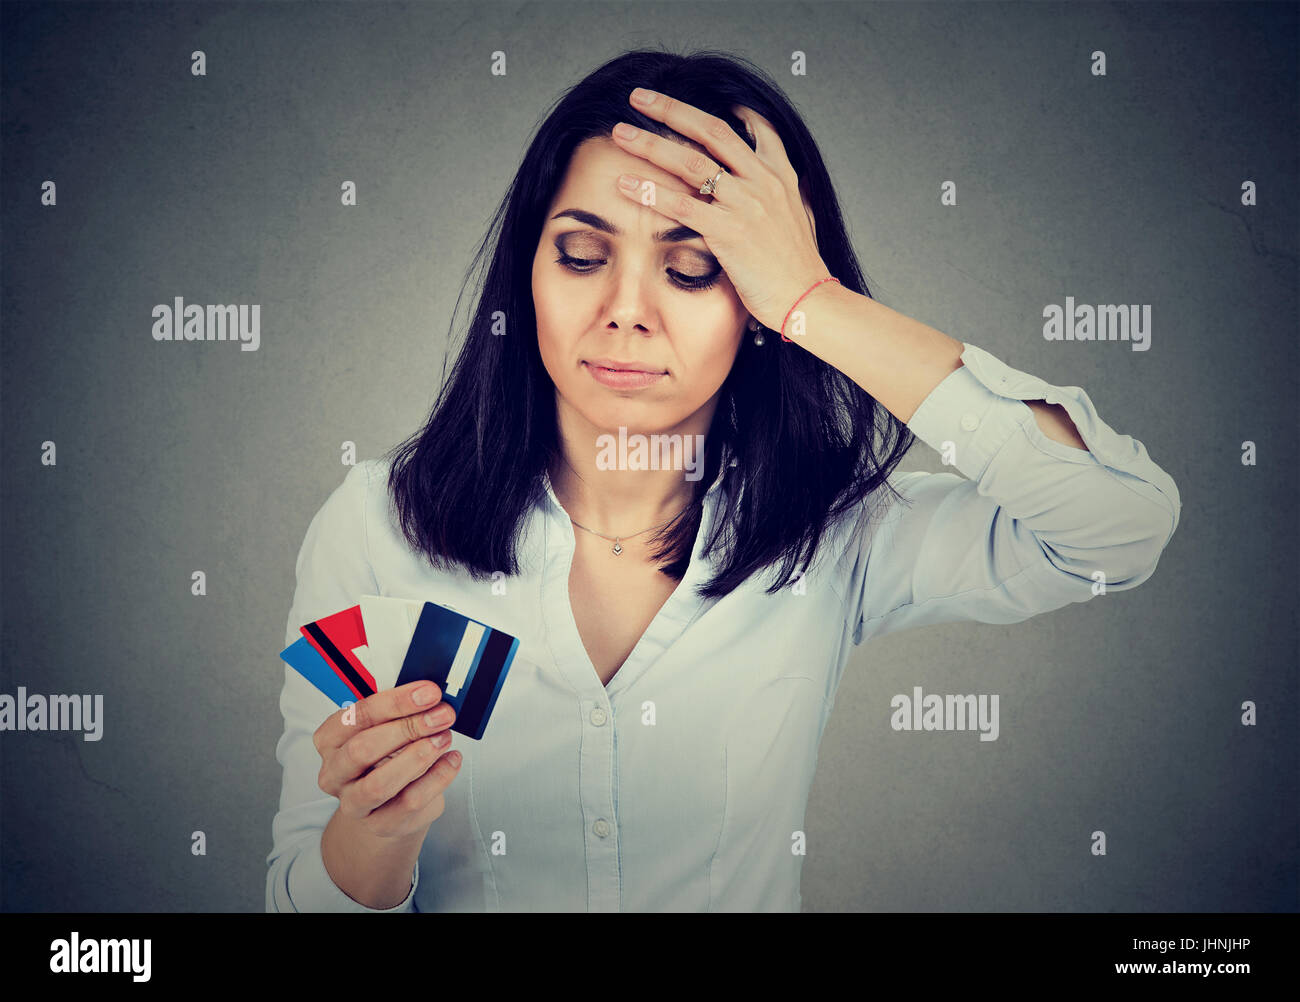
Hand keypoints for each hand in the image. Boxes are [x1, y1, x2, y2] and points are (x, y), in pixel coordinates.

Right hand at [314, 680, 461, 839]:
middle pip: (363, 749)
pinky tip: (451, 760)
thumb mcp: (388, 727)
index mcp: (331, 740)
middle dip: (408, 728)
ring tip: (444, 738)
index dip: (396, 702)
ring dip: (419, 757)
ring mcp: (354, 802)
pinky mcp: (379, 824)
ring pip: (380, 783)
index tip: (429, 693)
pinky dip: (437, 778)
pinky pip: (409, 802)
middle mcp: (334, 773)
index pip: (357, 716)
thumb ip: (401, 711)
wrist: (389, 802)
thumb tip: (431, 696)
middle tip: (441, 715)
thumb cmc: (387, 754)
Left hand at [610, 87, 829, 333]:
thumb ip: (788, 197)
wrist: (809, 300)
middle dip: (672, 109)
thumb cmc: (799, 270)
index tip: (704, 93)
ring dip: (650, 143)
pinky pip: (682, 206)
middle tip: (639, 96)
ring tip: (620, 133)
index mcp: (781, 176)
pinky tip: (625, 185)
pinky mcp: (729, 232)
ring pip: (690, 163)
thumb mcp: (800, 220)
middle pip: (711, 132)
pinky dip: (650, 193)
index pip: (758, 128)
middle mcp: (763, 181)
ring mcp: (746, 204)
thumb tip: (785, 190)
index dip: (730, 109)